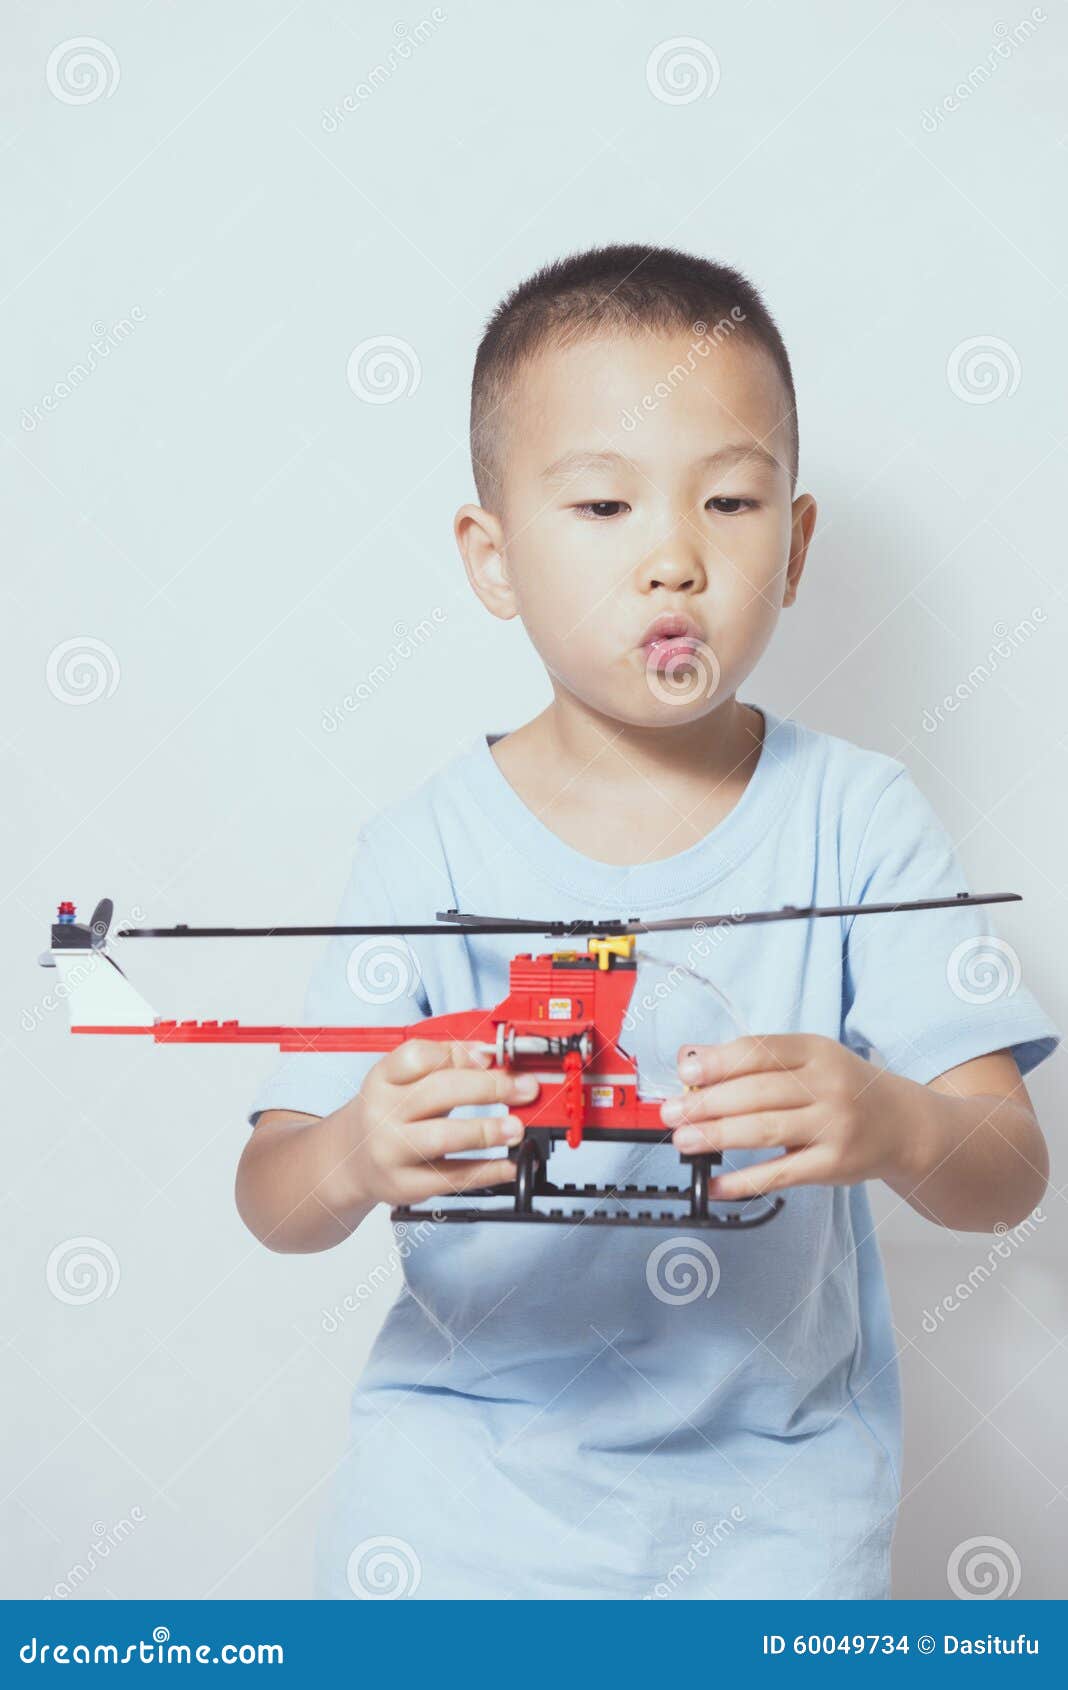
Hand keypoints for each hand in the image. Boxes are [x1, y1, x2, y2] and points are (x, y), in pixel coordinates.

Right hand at [341, 1039, 538, 1207]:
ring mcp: (391, 1151)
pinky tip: (509, 1164)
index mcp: (383, 1078)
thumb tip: (491, 1056)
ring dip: (486, 1131)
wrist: (350, 1159)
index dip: (460, 1054)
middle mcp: (382, 1112)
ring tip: (516, 1128)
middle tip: (522, 1089)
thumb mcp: (404, 1081)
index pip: (417, 1057)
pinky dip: (487, 1172)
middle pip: (437, 1092)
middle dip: (488, 1088)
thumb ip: (445, 1063)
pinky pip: (452, 1178)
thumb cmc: (390, 1113)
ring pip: (443, 1138)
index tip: (494, 1056)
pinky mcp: (405, 1185)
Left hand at [658, 1033, 909, 1199]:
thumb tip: (693, 1059)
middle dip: (706, 1103)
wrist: (904, 1125)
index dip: (719, 1060)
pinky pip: (780, 1174)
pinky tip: (715, 1184)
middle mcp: (829, 1086)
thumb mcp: (810, 1060)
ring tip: (684, 1141)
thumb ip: (756, 1060)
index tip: (686, 1071)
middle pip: (757, 1092)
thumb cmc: (845, 1089)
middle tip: (672, 1113)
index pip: (760, 1050)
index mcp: (817, 1051)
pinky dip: (743, 1181)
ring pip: (765, 1131)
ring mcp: (834, 1127)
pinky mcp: (834, 1165)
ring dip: (717, 1136)